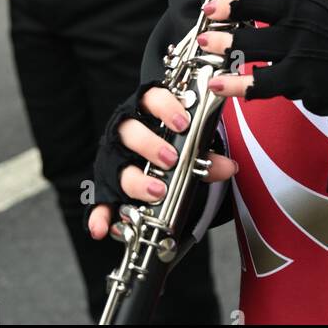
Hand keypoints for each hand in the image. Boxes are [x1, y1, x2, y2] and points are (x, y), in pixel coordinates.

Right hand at [87, 83, 236, 241]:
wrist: (153, 155)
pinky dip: (99, 215)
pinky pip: (99, 201)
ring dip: (136, 180)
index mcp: (146, 112)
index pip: (152, 99)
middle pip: (130, 132)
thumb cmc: (170, 143)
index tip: (183, 123)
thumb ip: (205, 155)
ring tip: (157, 192)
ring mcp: (114, 158)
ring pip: (117, 165)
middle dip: (150, 145)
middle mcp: (126, 132)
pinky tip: (102, 228)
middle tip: (171, 159)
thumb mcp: (189, 145)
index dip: (166, 108)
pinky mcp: (106, 185)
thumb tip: (228, 167)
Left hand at [199, 0, 327, 128]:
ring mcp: (299, 44)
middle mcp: (302, 12)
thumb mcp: (325, 2)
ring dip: (220, 43)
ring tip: (208, 44)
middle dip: (224, 5)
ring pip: (246, 41)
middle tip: (211, 11)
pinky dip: (233, 84)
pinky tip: (219, 83)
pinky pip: (258, 82)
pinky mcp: (299, 76)